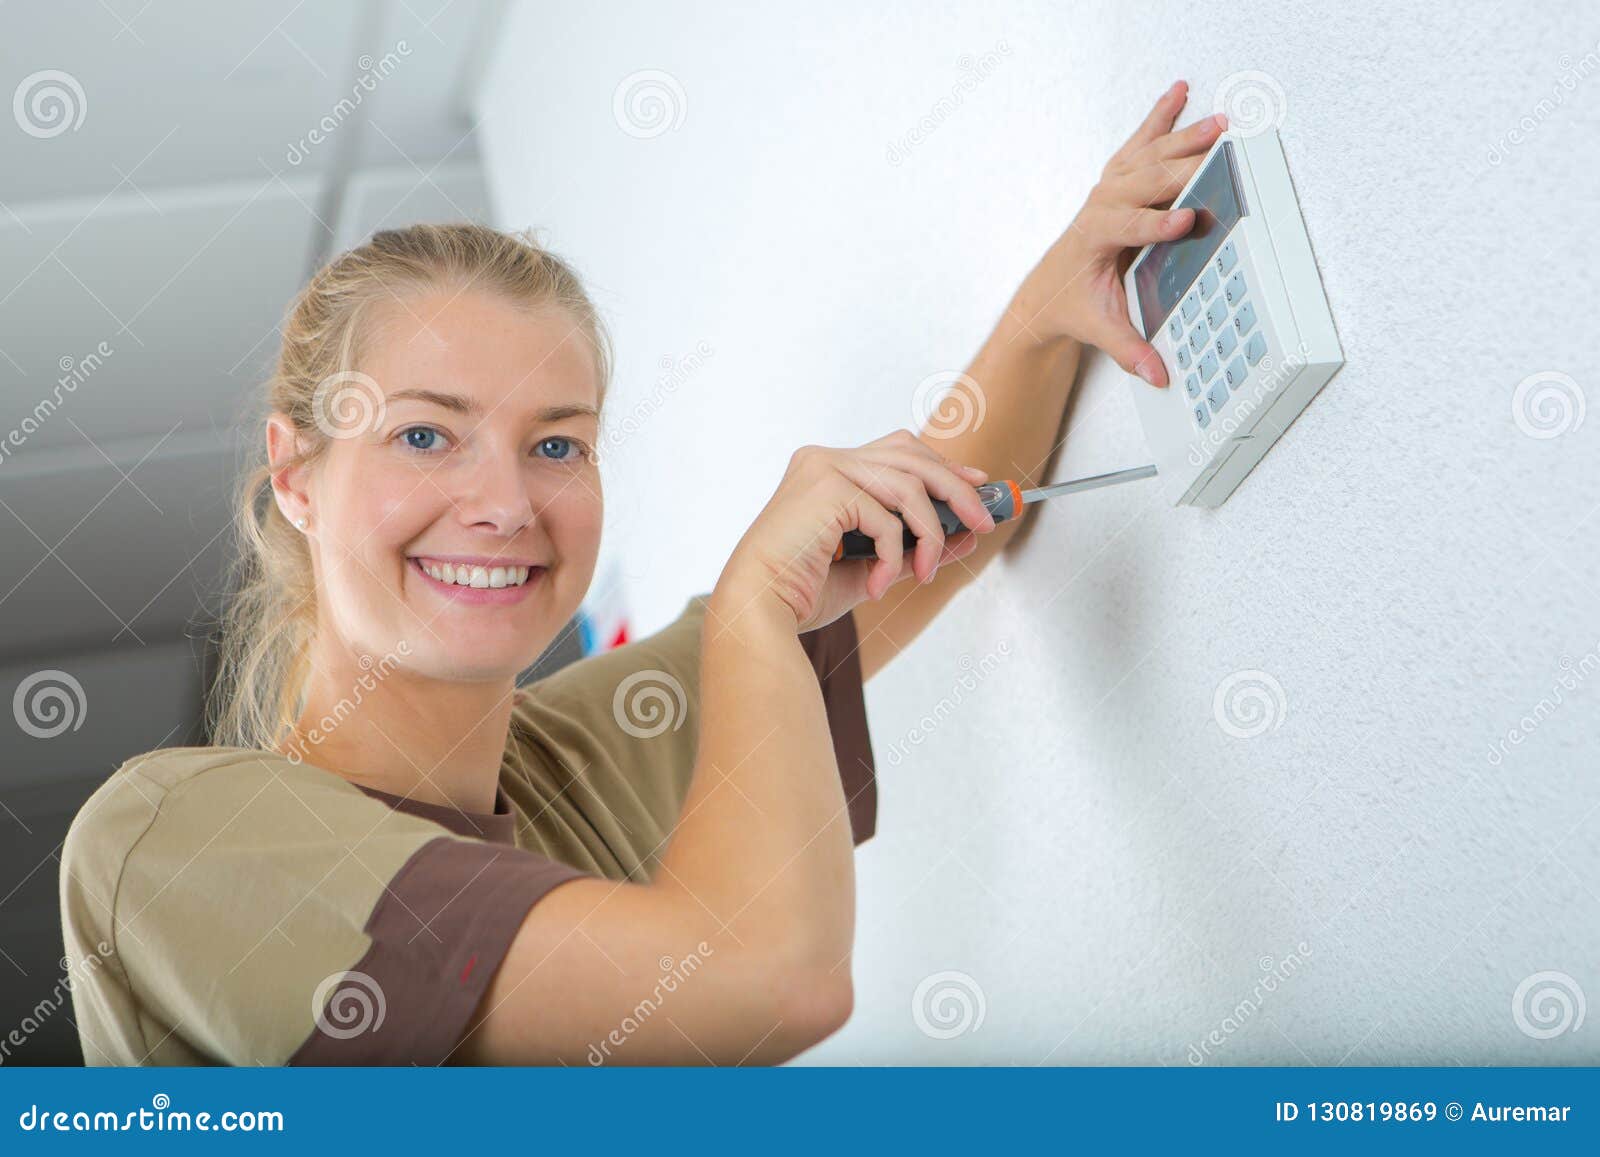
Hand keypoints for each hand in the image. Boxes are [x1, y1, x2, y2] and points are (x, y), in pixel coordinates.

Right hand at [715, 430, 995, 633]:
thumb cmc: (799, 593)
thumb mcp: (873, 567)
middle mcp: (825, 459)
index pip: (900, 450)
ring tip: (925, 573)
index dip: (944, 466)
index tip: (977, 486)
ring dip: (931, 533)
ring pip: (909, 485)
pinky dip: (894, 556)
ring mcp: (824, 468)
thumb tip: (966, 535)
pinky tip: (878, 586)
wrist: (756, 611)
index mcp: (828, 470)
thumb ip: (915, 546)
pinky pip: (887, 518)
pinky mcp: (826, 488)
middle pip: (913, 455)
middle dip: (957, 489)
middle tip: (984, 523)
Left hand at [1014, 80, 1226, 386]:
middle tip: (1219, 159)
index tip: (1185, 221)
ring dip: (1183, 138)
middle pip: (1146, 183)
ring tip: (1218, 126)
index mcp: (1095, 238)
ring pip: (1148, 157)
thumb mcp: (1099, 328)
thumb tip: (1156, 375)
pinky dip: (1161, 116)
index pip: (1129, 228)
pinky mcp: (1118, 178)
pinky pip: (1141, 142)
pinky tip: (1177, 92)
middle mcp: (1101, 205)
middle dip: (1183, 171)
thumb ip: (1129, 350)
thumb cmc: (1072, 303)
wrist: (1048, 289)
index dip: (1157, 225)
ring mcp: (1110, 188)